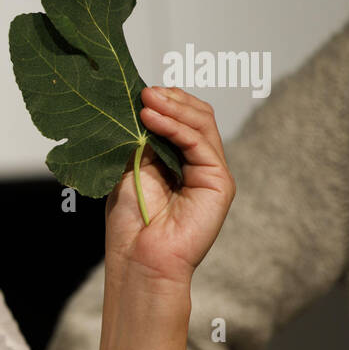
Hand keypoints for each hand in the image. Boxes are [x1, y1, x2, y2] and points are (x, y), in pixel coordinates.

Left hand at [104, 85, 236, 285]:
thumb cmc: (131, 223)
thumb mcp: (129, 168)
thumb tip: (141, 104)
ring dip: (173, 108)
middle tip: (144, 91)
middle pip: (196, 117)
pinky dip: (176, 127)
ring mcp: (210, 172)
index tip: (137, 92)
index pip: (180, 119)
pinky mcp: (219, 182)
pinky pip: (200, 143)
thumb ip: (140, 139)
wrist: (139, 258)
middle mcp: (196, 164)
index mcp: (176, 161)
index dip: (163, 102)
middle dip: (170, 99)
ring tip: (147, 100)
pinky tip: (153, 119)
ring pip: (201, 124)